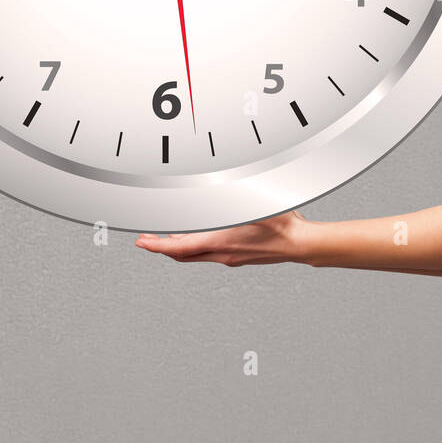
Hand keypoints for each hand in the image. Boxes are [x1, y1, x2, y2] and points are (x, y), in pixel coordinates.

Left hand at [135, 209, 310, 265]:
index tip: (142, 242)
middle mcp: (222, 254)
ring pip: (196, 254)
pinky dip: (197, 245)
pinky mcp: (239, 257)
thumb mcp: (252, 204)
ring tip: (169, 237)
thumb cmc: (281, 225)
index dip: (157, 246)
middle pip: (183, 254)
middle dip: (163, 247)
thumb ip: (231, 196)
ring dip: (180, 246)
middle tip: (147, 240)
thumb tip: (215, 185)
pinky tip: (201, 236)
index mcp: (220, 242)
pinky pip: (210, 253)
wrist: (299, 244)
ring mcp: (231, 257)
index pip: (179, 248)